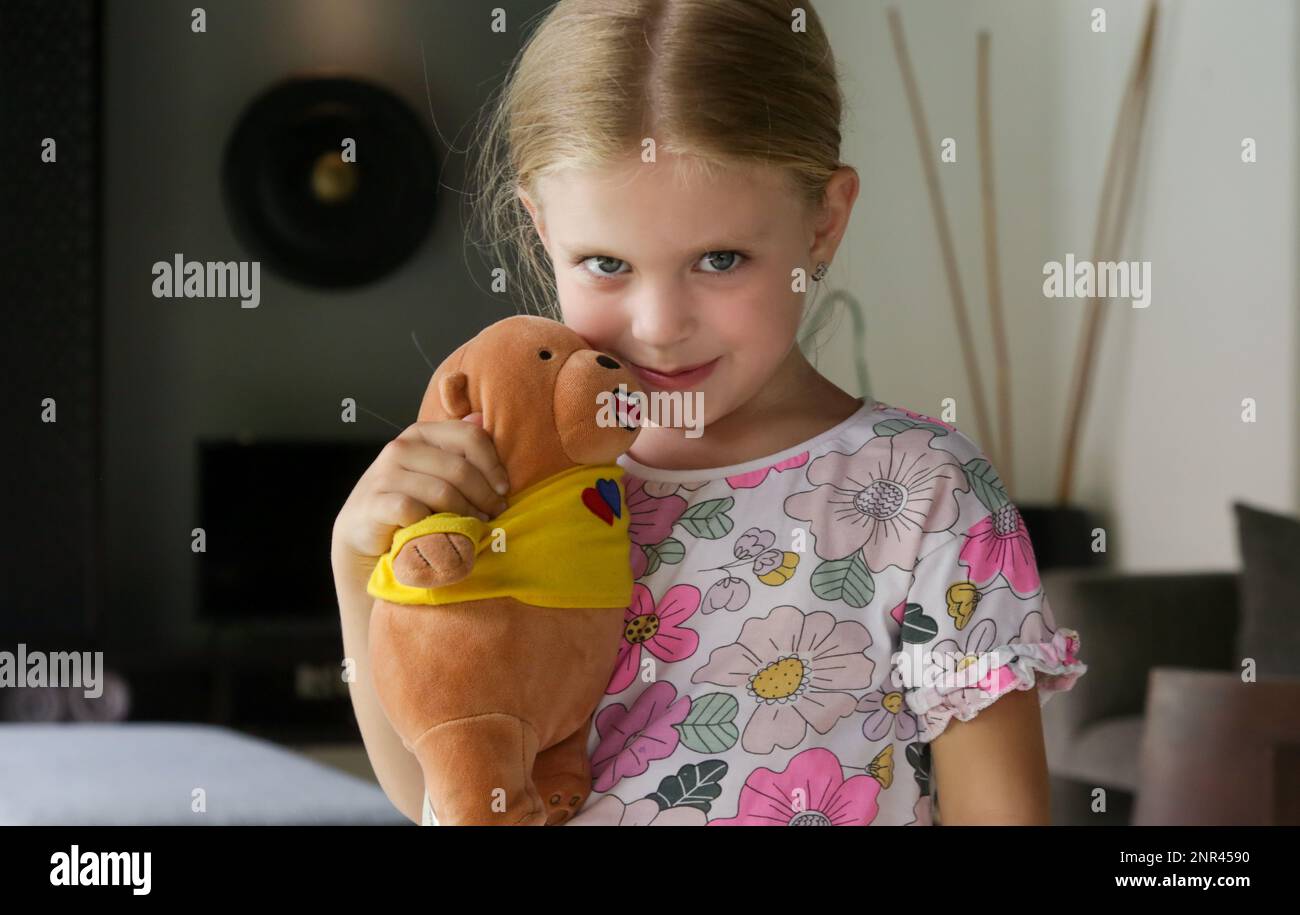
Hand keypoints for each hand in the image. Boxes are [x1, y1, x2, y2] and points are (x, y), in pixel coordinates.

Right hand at [332, 413, 509, 562]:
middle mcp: (400, 447)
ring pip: (442, 491)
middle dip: (485, 494)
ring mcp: (385, 474)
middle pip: (459, 468)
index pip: (469, 437)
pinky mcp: (375, 503)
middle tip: (496, 512)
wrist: (362, 529)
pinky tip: (447, 531)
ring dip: (467, 512)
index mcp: (420, 433)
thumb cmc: (406, 496)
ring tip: (479, 524)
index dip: (493, 464)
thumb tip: (481, 417)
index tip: (504, 488)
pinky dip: (437, 524)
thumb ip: (456, 445)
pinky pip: (416, 511)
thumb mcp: (431, 467)